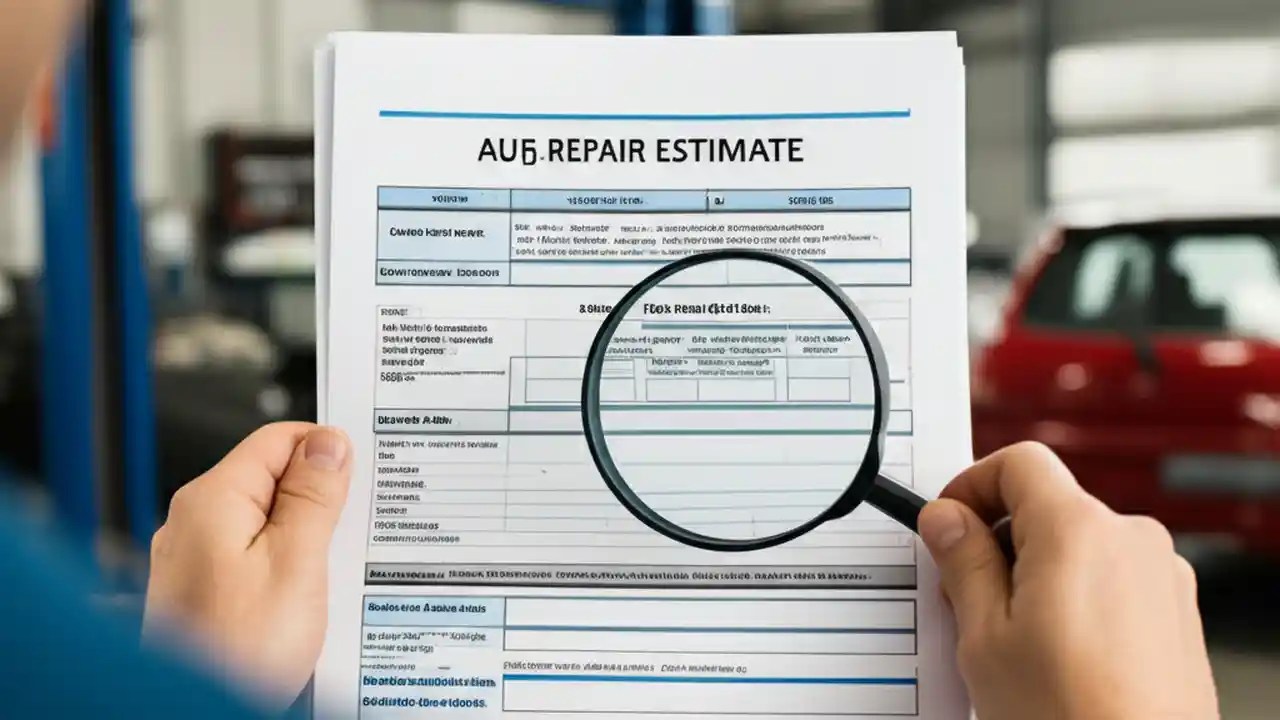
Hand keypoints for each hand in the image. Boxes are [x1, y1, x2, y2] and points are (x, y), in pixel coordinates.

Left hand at [143, 422, 351, 710]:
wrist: (196, 713)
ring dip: (306, 537)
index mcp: (213, 499)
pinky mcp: (204, 586)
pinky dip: (286, 564)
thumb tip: (329, 444)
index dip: (326, 451)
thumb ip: (314, 497)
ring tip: (327, 571)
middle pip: (273, 479)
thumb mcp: (297, 563)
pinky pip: (254, 554)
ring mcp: (196, 555)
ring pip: (267, 520)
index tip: (359, 478)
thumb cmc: (236, 651)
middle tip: (350, 533)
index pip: (279, 438)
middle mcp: (195, 520)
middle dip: (319, 500)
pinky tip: (304, 593)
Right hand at [918, 442, 1217, 719]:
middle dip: (999, 542)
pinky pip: (1111, 580)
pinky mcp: (1177, 614)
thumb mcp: (985, 637)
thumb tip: (946, 519)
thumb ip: (962, 562)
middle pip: (1047, 507)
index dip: (971, 485)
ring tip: (1011, 641)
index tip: (947, 522)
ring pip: (1078, 547)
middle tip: (965, 598)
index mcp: (1079, 531)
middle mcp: (1131, 540)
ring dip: (1036, 574)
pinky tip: (1054, 656)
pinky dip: (1075, 600)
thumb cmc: (1072, 719)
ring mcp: (1162, 577)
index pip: (1018, 463)